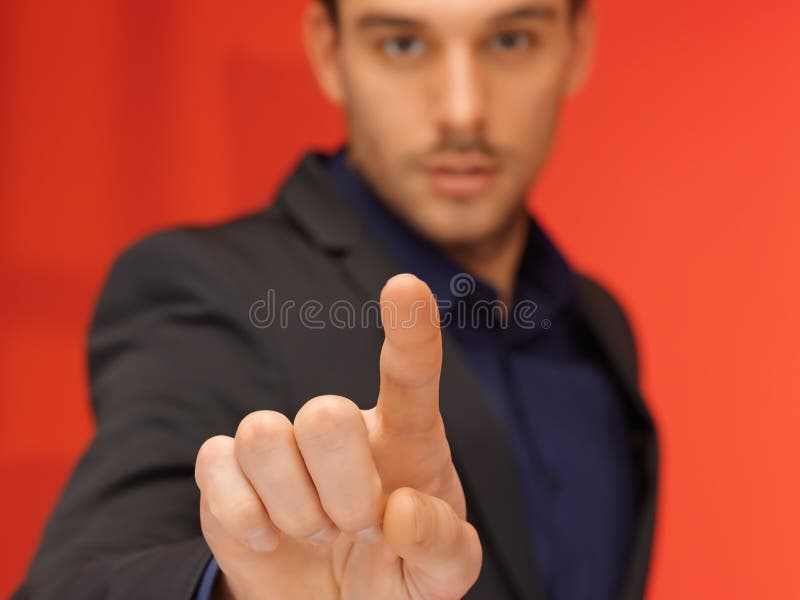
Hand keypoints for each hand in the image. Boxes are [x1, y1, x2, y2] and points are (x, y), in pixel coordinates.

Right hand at [194, 274, 481, 598]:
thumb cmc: (395, 574)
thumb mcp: (440, 576)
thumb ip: (444, 547)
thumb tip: (401, 511)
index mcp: (405, 439)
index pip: (410, 374)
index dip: (409, 330)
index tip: (405, 285)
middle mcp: (343, 426)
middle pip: (325, 415)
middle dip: (343, 494)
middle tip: (358, 526)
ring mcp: (281, 442)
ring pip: (264, 436)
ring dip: (295, 511)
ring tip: (317, 531)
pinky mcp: (227, 467)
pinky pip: (215, 465)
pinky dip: (244, 520)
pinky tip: (267, 537)